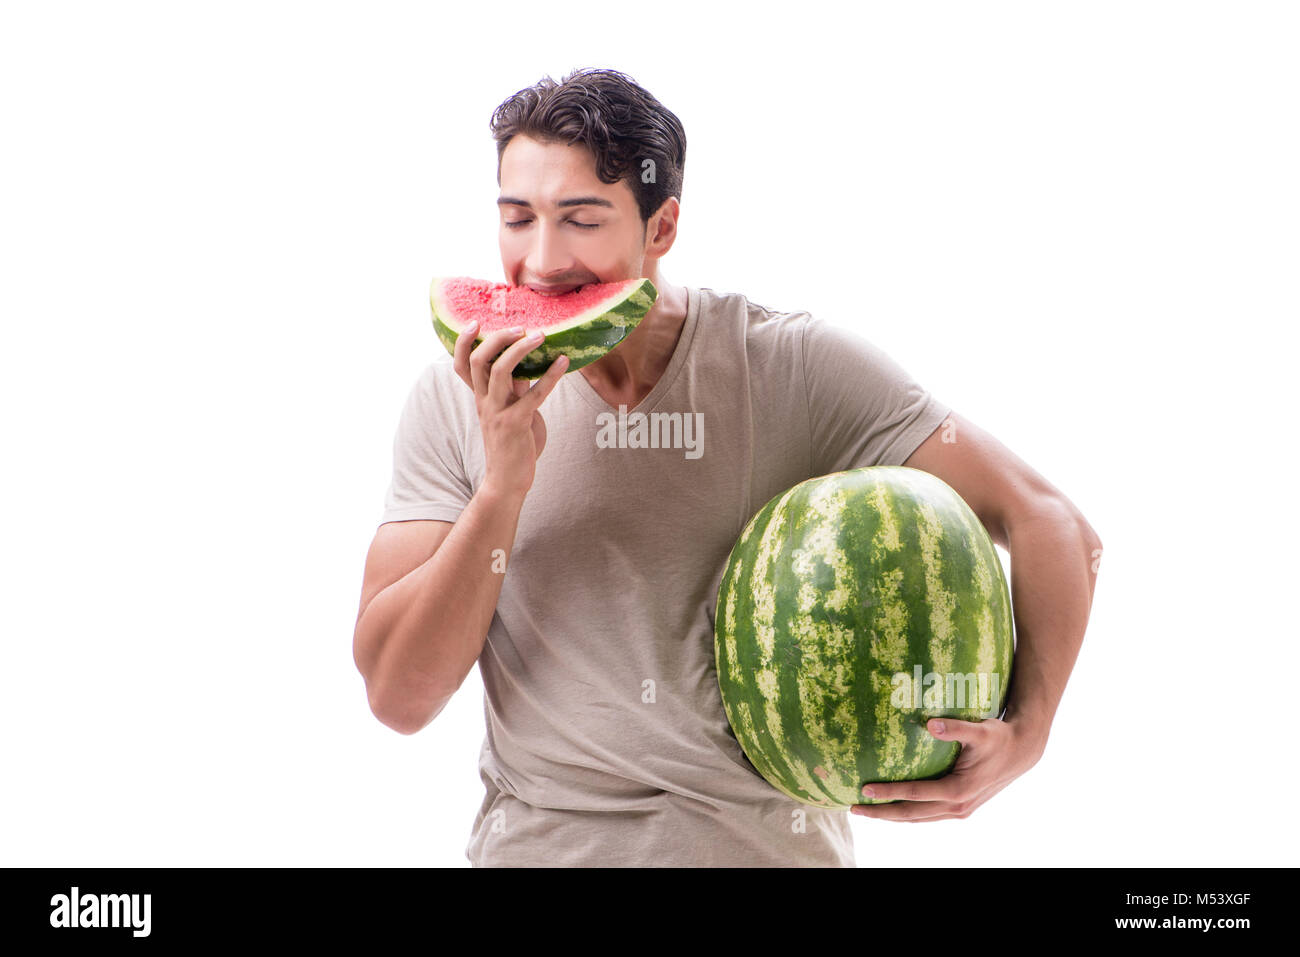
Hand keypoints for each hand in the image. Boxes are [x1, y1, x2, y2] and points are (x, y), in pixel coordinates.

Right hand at [452, 322, 568, 497]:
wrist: (508, 480)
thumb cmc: (512, 444)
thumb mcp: (510, 411)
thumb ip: (514, 389)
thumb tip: (526, 363)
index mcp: (480, 398)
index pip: (461, 365)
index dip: (462, 342)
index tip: (475, 322)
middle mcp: (484, 402)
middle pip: (478, 361)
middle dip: (497, 339)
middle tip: (520, 327)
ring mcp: (498, 413)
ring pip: (501, 371)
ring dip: (521, 349)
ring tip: (541, 336)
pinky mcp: (516, 424)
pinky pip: (534, 395)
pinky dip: (550, 376)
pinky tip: (564, 362)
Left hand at [850, 717, 1044, 821]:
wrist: (1021, 752)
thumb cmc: (998, 737)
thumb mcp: (981, 728)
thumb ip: (956, 727)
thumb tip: (930, 724)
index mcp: (959, 789)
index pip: (915, 794)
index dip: (889, 793)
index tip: (864, 788)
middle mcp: (958, 806)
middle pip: (911, 814)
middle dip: (882, 813)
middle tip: (853, 808)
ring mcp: (960, 810)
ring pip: (918, 819)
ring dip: (892, 817)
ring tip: (867, 811)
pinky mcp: (960, 809)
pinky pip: (928, 816)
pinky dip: (908, 814)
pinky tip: (893, 808)